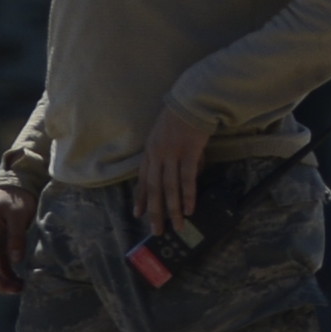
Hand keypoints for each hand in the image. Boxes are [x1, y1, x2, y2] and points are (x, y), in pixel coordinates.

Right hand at [0, 188, 34, 300]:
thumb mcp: (18, 213)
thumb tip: (16, 259)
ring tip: (19, 289)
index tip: (5, 288)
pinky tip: (17, 280)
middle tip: (15, 291)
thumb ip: (16, 236)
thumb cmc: (17, 196)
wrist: (16, 184)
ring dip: (1, 278)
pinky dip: (6, 271)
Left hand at [130, 111, 211, 239]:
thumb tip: (186, 174)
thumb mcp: (167, 136)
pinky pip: (187, 179)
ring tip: (177, 225)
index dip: (142, 198)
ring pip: (170, 188)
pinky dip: (188, 195)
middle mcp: (157, 156)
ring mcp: (172, 155)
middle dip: (156, 212)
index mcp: (150, 152)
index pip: (144, 180)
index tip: (139, 214)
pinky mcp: (188, 153)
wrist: (191, 101)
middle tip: (157, 230)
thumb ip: (171, 155)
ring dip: (173, 209)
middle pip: (155, 189)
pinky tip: (189, 209)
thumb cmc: (181, 117)